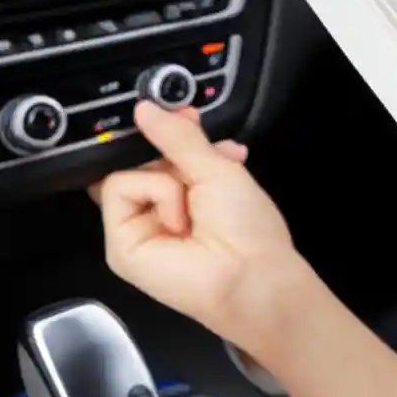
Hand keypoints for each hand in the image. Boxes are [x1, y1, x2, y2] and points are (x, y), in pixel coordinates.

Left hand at [96, 102, 396, 396]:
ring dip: (205, 162)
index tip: (178, 134)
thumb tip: (148, 109)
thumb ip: (179, 142)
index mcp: (128, 240)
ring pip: (175, 172)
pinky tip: (237, 165)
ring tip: (232, 166)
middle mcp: (144, 235)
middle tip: (212, 157)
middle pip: (148, 171)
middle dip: (183, 158)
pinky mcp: (198, 223)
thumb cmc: (239, 254)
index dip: (148, 155)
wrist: (277, 288)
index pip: (120, 178)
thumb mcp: (209, 185)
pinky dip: (216, 171)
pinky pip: (195, 185)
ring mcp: (173, 229)